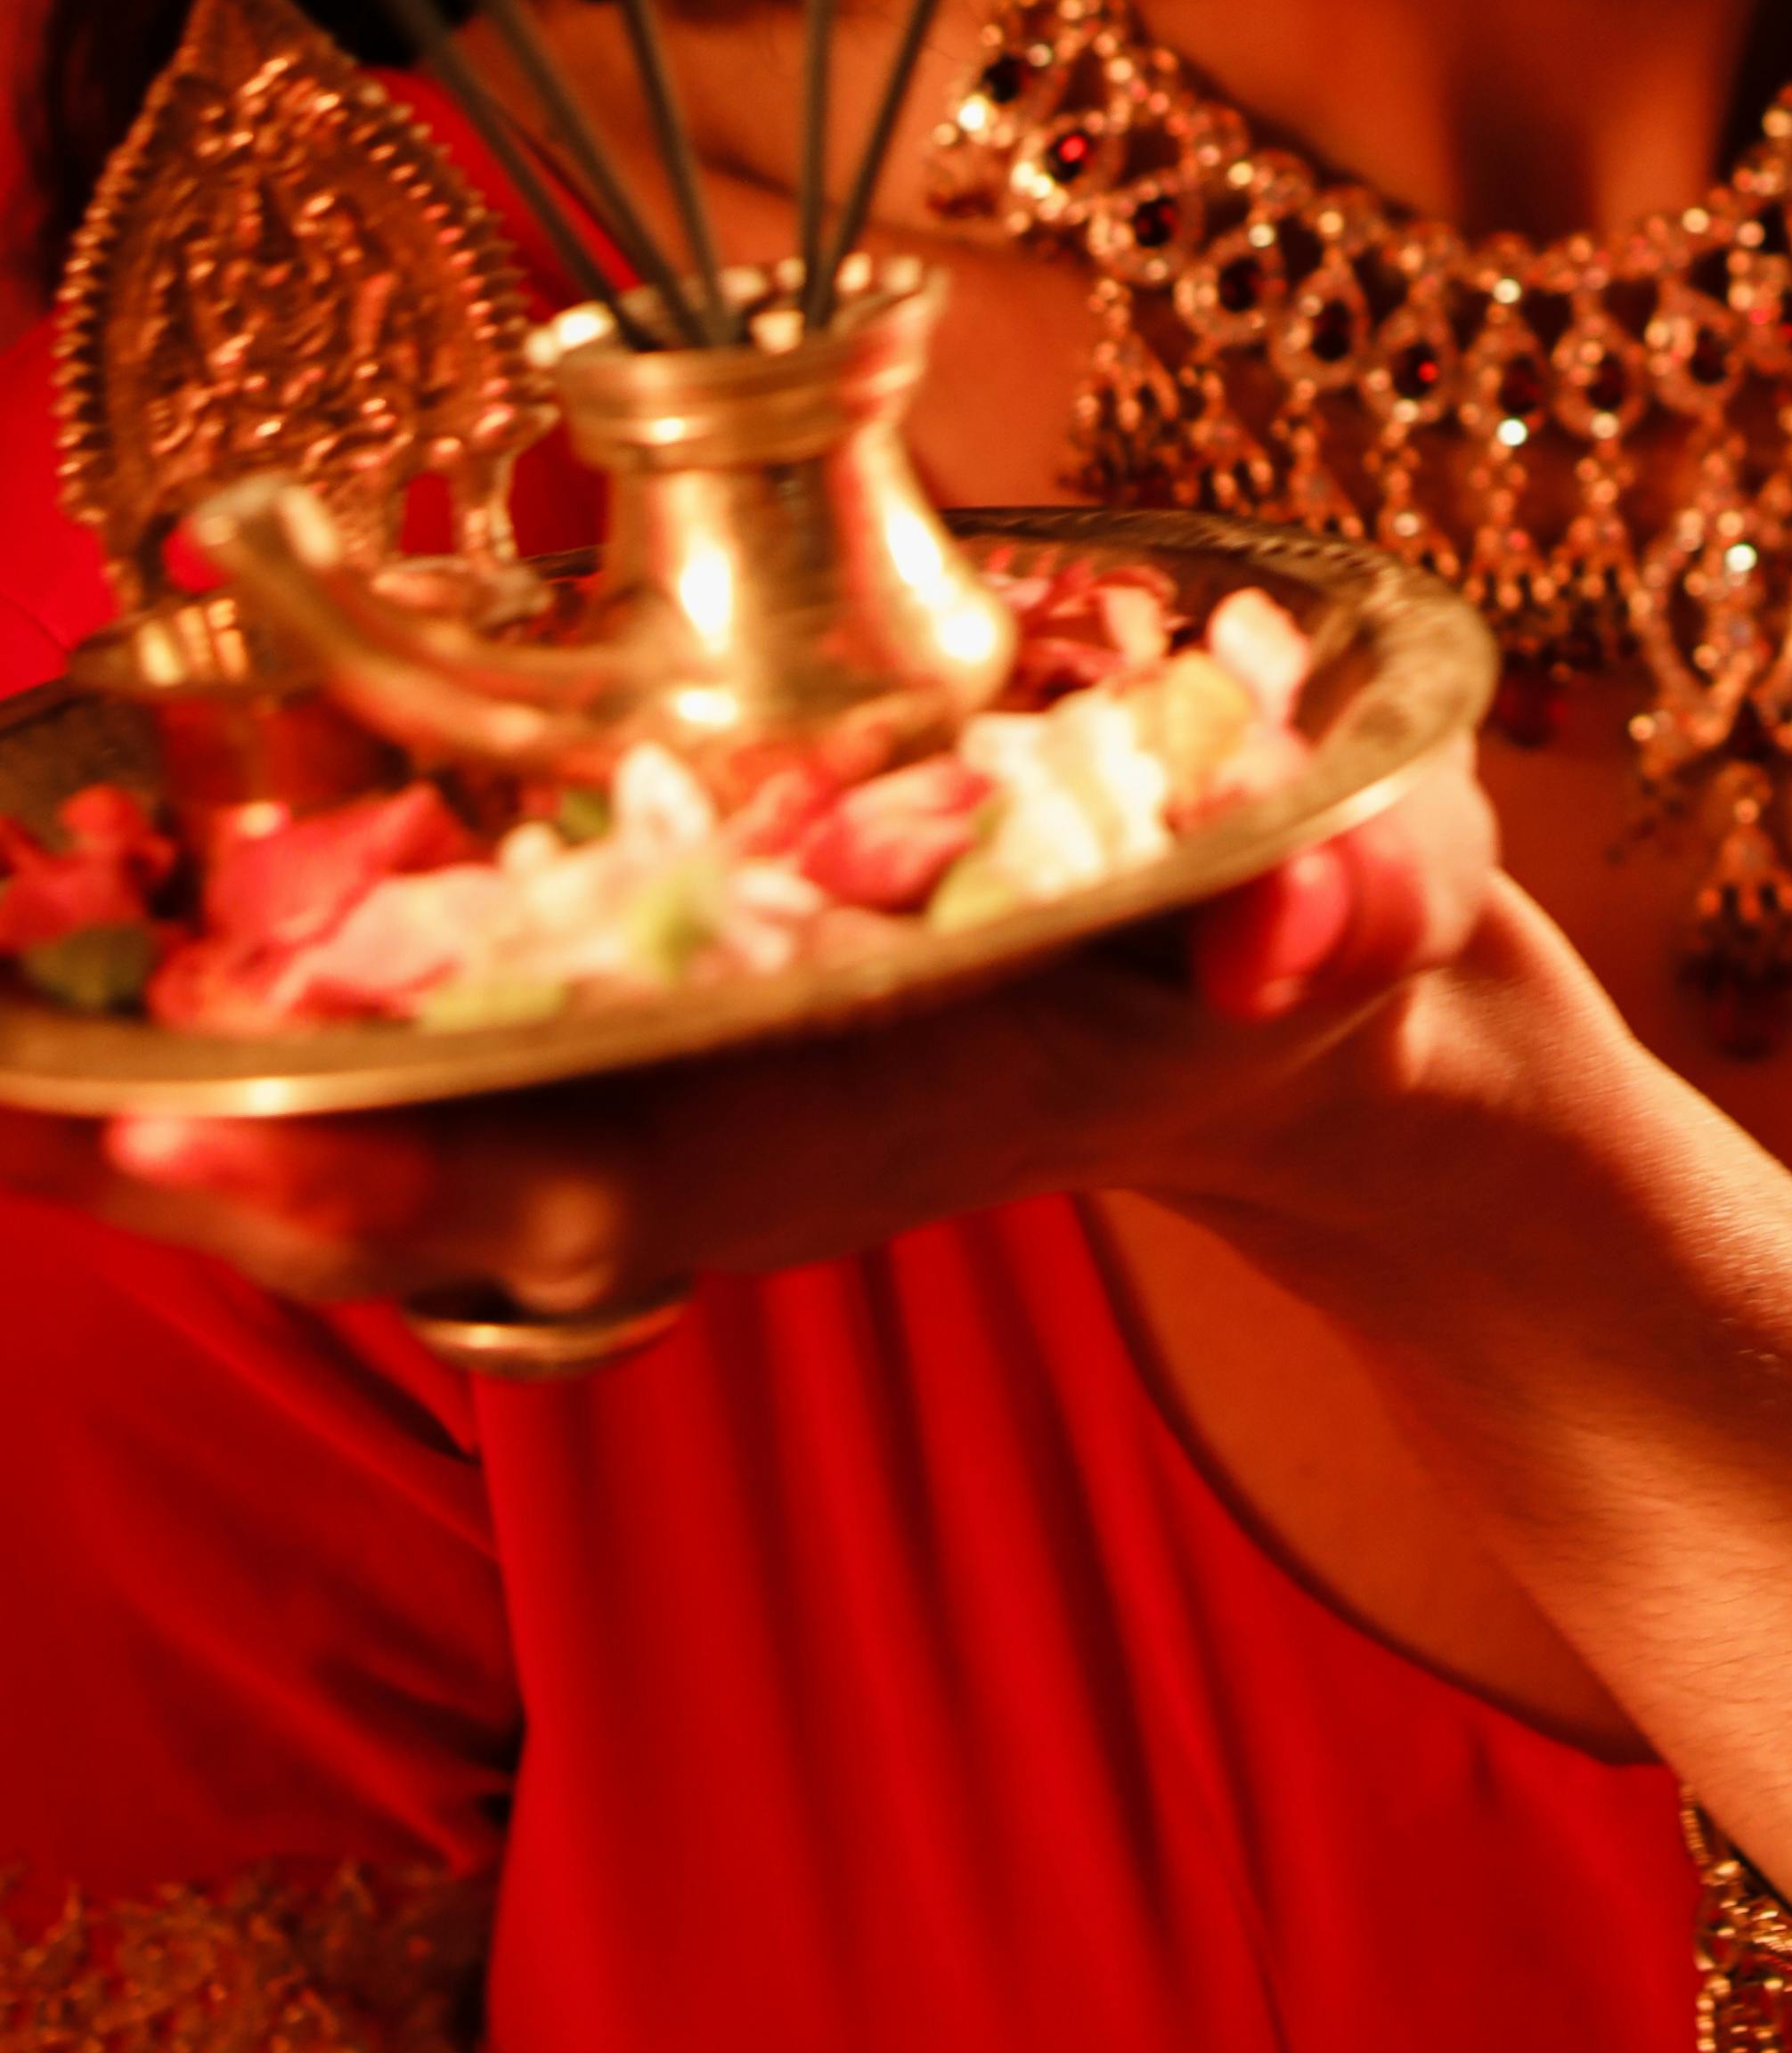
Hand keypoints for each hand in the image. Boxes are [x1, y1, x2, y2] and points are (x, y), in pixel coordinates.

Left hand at [0, 753, 1498, 1320]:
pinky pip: (492, 1046)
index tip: (224, 1151)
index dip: (433, 1172)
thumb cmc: (1354, 912)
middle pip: (480, 1175)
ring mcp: (742, 1072)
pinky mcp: (720, 1005)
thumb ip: (1362, 902)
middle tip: (15, 1117)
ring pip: (448, 1132)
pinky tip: (149, 982)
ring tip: (8, 1068)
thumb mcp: (1392, 877)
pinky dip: (317, 1036)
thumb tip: (1313, 915)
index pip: (648, 1156)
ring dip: (233, 1118)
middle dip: (252, 1168)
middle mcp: (793, 1109)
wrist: (1325, 986)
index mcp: (927, 1084)